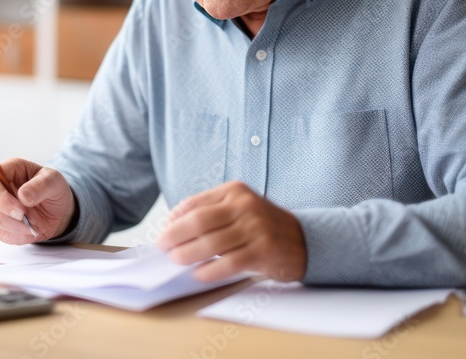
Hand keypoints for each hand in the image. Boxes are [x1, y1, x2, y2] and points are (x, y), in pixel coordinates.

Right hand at [0, 158, 75, 244]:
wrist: (57, 211)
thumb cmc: (53, 190)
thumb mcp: (55, 183)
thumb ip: (41, 186)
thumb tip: (23, 196)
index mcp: (9, 170)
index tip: (21, 210)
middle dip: (9, 216)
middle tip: (29, 221)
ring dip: (16, 227)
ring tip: (34, 225)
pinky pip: (0, 234)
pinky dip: (18, 235)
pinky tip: (29, 230)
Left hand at [156, 181, 306, 281]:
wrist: (303, 241)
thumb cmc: (262, 226)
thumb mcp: (239, 209)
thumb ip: (211, 212)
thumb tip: (173, 225)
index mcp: (235, 191)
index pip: (195, 203)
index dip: (174, 219)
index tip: (162, 231)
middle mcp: (245, 206)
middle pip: (199, 221)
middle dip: (175, 236)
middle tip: (162, 247)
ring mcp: (256, 228)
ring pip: (210, 243)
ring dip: (187, 254)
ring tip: (176, 260)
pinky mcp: (263, 251)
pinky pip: (227, 263)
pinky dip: (209, 270)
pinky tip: (199, 274)